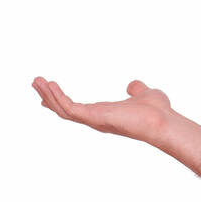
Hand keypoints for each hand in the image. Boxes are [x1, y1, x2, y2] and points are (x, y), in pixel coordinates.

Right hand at [31, 77, 174, 143]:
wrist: (165, 121)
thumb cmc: (158, 112)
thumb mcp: (145, 94)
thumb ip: (137, 89)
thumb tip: (133, 85)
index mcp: (105, 114)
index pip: (78, 109)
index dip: (62, 100)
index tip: (48, 91)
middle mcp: (97, 120)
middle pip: (65, 110)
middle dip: (49, 97)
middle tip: (36, 82)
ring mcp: (94, 120)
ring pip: (63, 110)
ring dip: (49, 95)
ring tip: (36, 80)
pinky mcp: (94, 118)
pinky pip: (70, 109)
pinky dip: (58, 98)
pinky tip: (51, 85)